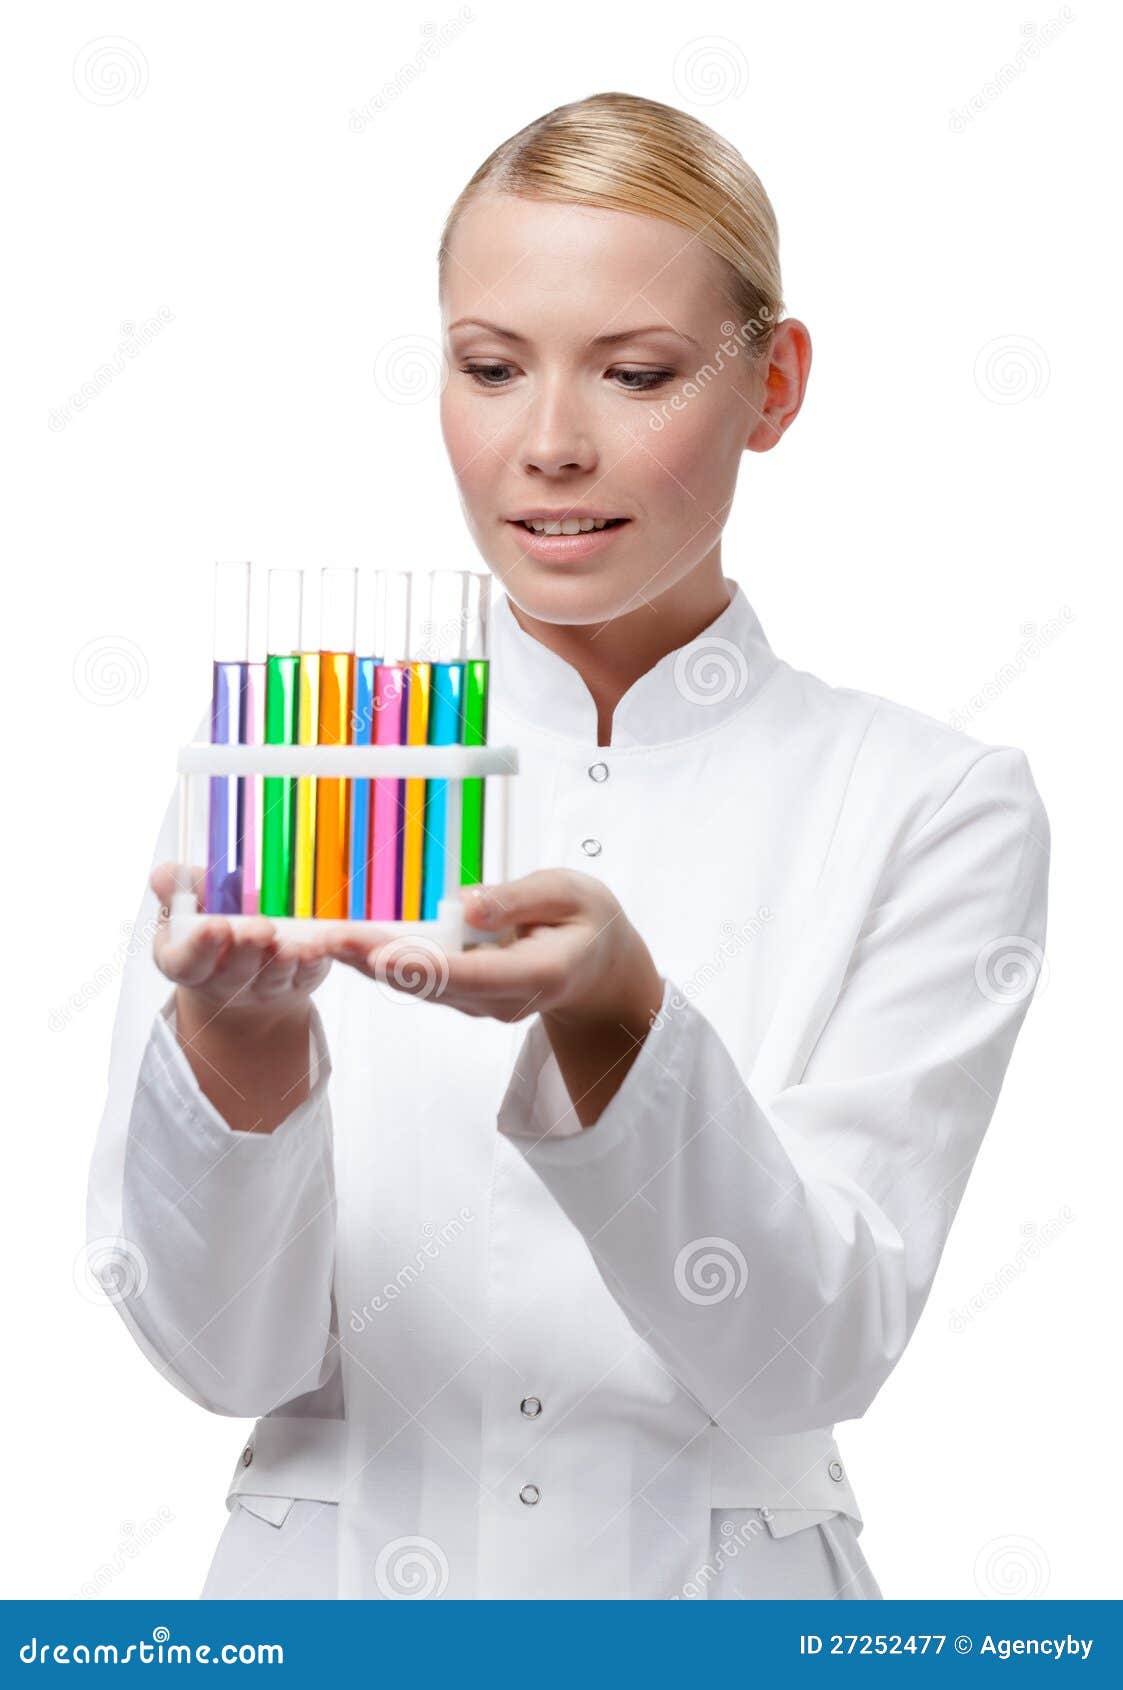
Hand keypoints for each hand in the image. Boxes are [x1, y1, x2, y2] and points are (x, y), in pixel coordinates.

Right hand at [150, 862, 331, 1024]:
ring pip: (272, 977)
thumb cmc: (211, 921)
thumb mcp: (188, 905)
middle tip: (261, 929)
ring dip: (283, 960)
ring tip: (292, 943)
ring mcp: (261, 988)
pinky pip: (305, 976)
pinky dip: (313, 962)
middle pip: (234, 972)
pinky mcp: (295, 984)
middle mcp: (223, 982)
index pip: (187, 962)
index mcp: (187, 963)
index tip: (216, 925)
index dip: (200, 947)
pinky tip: (319, 947)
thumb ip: (177, 889)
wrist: (244, 959)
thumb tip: (164, 874)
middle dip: (247, 950)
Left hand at [322, 869, 665, 1127]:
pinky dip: (381, 961)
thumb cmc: (587, 922)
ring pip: (416, 985)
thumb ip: (518, 900)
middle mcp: (501, 1000)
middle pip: (429, 984)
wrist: (599, 969)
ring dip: (366, 962)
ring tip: (319, 938)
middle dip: (374, 960)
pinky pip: (418, 979)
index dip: (421, 965)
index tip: (379, 953)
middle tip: (325, 938)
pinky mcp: (464, 997)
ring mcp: (480, 1004)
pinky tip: (344, 943)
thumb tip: (466, 905)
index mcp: (536, 974)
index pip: (471, 974)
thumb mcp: (569, 893)